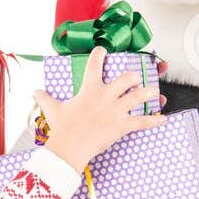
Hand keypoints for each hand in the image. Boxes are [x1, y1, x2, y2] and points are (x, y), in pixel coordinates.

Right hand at [34, 45, 164, 173]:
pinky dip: (154, 121)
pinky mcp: (122, 125)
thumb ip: (45, 98)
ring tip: (156, 92)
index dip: (100, 54)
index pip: (95, 64)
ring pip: (139, 96)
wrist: (68, 148)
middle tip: (136, 78)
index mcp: (89, 89)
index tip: (103, 50)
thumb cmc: (61, 128)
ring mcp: (115, 110)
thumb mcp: (52, 110)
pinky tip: (163, 119)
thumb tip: (35, 92)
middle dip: (134, 77)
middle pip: (127, 78)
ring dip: (149, 93)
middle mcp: (105, 96)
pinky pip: (142, 122)